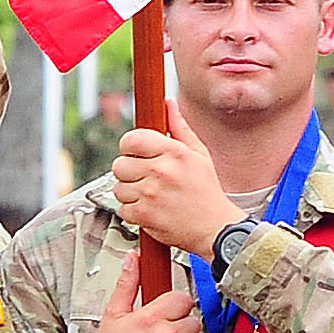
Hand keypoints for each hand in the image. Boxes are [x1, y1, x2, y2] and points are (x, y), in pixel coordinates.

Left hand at [107, 126, 233, 255]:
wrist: (215, 229)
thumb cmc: (206, 192)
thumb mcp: (199, 155)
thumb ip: (180, 128)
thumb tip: (168, 103)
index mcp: (174, 152)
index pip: (132, 139)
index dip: (129, 147)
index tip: (134, 154)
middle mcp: (161, 171)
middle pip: (119, 164)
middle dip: (129, 172)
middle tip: (145, 179)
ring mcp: (151, 194)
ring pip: (118, 188)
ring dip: (130, 193)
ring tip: (150, 196)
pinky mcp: (144, 215)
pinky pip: (122, 209)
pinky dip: (133, 212)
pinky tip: (150, 210)